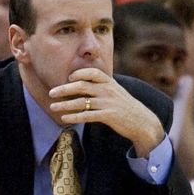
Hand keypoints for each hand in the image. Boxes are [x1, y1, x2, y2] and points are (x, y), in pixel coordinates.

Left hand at [50, 68, 164, 156]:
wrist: (142, 122)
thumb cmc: (126, 107)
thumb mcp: (116, 92)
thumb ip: (101, 87)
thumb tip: (81, 85)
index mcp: (110, 82)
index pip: (92, 72)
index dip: (79, 74)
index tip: (68, 78)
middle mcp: (108, 90)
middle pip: (82, 86)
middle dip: (64, 89)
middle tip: (51, 93)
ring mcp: (108, 103)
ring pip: (81, 102)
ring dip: (65, 104)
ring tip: (53, 107)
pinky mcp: (108, 116)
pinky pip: (87, 115)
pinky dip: (74, 117)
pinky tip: (65, 118)